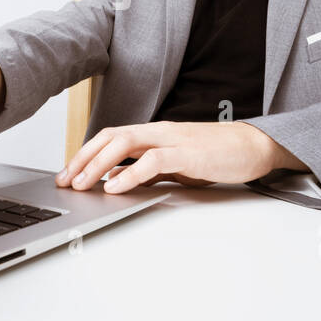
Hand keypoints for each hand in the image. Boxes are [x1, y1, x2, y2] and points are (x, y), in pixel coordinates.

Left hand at [56, 120, 303, 192]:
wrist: (255, 147)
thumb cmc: (218, 156)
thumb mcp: (176, 166)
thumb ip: (147, 171)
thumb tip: (117, 180)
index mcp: (155, 134)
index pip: (111, 137)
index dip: (85, 153)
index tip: (67, 174)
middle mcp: (159, 132)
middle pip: (111, 136)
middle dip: (83, 158)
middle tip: (65, 181)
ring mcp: (173, 140)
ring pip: (125, 142)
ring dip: (98, 164)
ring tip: (82, 184)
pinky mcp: (189, 153)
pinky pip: (153, 160)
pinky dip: (130, 173)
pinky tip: (115, 187)